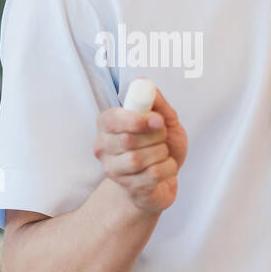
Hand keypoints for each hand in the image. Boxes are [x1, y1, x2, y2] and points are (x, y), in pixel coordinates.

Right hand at [93, 85, 187, 214]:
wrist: (165, 178)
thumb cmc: (160, 145)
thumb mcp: (164, 119)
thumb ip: (155, 102)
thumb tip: (143, 83)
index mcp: (107, 124)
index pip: (113, 120)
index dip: (138, 120)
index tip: (158, 120)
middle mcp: (102, 147)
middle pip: (128, 140)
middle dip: (155, 137)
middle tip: (162, 137)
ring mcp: (112, 170)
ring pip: (138, 159)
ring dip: (161, 153)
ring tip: (163, 153)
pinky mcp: (127, 188)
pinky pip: (152, 175)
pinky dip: (168, 168)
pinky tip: (166, 167)